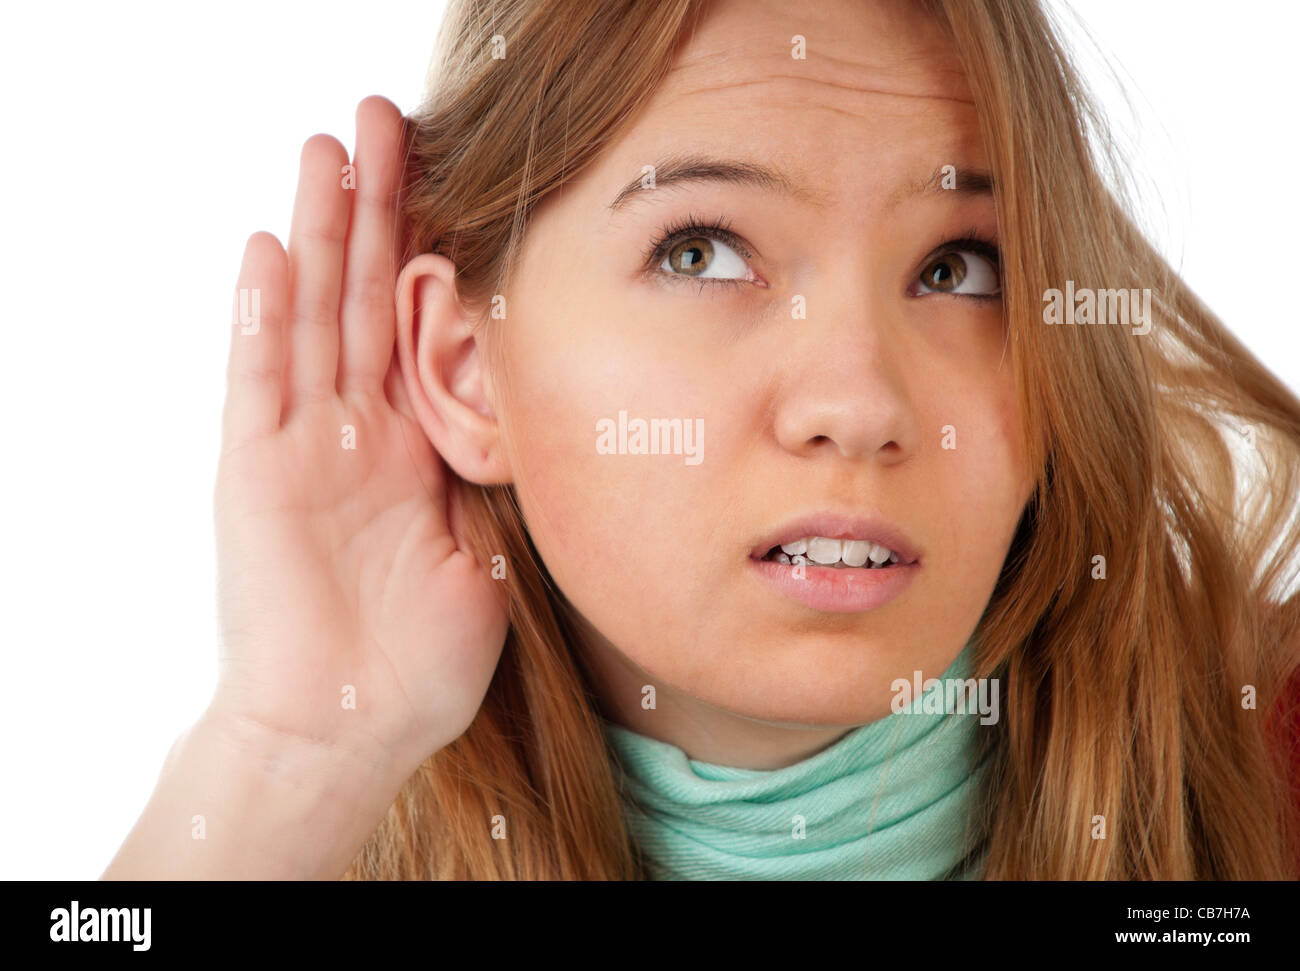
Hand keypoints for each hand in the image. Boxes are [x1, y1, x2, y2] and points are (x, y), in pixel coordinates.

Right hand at [212, 95, 507, 774]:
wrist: (351, 729)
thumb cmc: (420, 660)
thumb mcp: (482, 552)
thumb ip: (491, 480)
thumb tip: (531, 416)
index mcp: (413, 449)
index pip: (420, 326)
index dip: (433, 253)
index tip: (456, 181)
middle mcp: (355, 432)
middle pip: (367, 297)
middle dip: (379, 209)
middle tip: (389, 121)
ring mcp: (301, 445)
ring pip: (313, 316)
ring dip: (321, 233)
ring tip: (329, 148)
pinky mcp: (255, 472)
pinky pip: (257, 379)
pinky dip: (262, 314)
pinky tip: (269, 247)